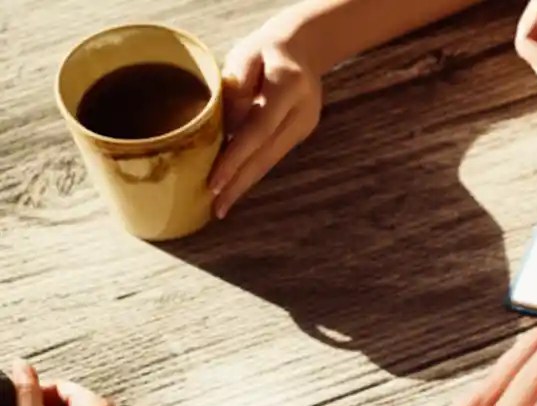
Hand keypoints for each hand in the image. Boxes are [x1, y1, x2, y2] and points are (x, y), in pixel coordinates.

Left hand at [208, 23, 323, 218]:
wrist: (302, 49)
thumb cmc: (266, 50)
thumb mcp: (246, 55)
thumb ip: (236, 87)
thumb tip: (224, 128)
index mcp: (290, 86)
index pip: (259, 129)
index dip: (236, 158)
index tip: (214, 182)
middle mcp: (303, 111)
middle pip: (267, 154)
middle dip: (240, 183)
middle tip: (217, 209)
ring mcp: (305, 125)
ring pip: (271, 160)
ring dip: (245, 183)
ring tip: (222, 205)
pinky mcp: (301, 133)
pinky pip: (273, 155)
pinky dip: (253, 170)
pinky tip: (236, 184)